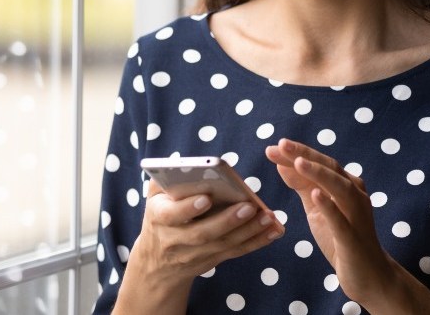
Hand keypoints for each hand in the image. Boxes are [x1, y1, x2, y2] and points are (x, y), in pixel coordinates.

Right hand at [120, 180, 283, 299]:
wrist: (157, 264)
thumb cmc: (162, 216)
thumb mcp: (154, 197)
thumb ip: (167, 178)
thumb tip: (189, 165)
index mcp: (159, 218)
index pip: (172, 215)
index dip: (188, 207)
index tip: (207, 198)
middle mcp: (175, 240)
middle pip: (203, 233)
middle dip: (227, 221)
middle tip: (249, 206)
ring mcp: (194, 255)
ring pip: (223, 244)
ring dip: (248, 231)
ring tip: (268, 216)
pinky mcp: (211, 261)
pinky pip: (235, 252)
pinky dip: (257, 242)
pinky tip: (274, 230)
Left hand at [264, 138, 396, 303]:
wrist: (368, 274)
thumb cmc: (341, 239)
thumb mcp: (317, 210)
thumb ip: (303, 186)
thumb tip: (282, 163)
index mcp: (346, 186)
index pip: (321, 163)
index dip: (298, 153)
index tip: (273, 147)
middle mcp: (355, 195)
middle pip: (330, 169)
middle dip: (305, 155)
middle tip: (281, 145)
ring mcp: (356, 215)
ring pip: (340, 188)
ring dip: (319, 174)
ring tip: (297, 162)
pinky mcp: (353, 238)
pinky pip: (342, 220)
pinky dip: (329, 206)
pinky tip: (315, 194)